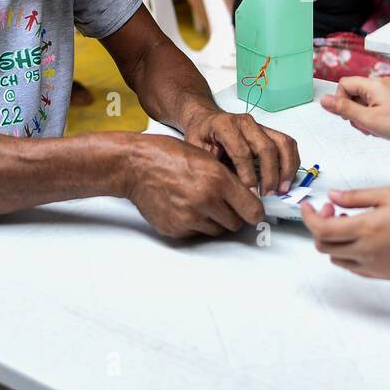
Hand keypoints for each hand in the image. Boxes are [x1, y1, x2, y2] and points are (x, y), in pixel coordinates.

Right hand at [126, 135, 263, 236]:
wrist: (135, 165)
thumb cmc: (168, 155)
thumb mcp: (207, 158)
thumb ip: (229, 179)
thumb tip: (247, 197)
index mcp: (217, 180)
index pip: (252, 210)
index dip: (255, 212)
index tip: (254, 212)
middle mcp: (205, 201)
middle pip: (235, 224)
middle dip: (233, 215)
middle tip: (224, 204)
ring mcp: (189, 218)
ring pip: (216, 230)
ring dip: (214, 220)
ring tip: (200, 202)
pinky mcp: (175, 229)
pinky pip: (196, 233)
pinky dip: (195, 224)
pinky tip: (184, 206)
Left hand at [181, 108, 299, 194]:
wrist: (206, 119)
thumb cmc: (200, 136)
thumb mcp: (196, 150)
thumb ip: (211, 166)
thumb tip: (229, 190)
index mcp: (224, 125)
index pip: (242, 151)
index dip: (248, 175)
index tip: (251, 195)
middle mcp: (245, 122)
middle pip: (266, 147)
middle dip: (269, 175)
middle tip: (267, 196)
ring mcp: (260, 125)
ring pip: (282, 143)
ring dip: (286, 168)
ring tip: (282, 189)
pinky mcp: (269, 131)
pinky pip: (287, 143)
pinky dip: (292, 161)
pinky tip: (287, 179)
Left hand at [301, 187, 389, 279]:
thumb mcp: (389, 195)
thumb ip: (356, 196)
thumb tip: (332, 196)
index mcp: (364, 229)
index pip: (321, 229)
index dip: (309, 217)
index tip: (307, 206)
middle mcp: (363, 252)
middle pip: (323, 246)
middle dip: (320, 226)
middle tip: (333, 209)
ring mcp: (371, 266)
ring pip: (336, 258)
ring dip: (333, 240)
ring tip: (350, 222)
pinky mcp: (380, 274)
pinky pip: (352, 267)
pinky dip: (347, 252)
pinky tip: (361, 238)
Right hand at [319, 76, 389, 144]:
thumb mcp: (367, 119)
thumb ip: (344, 109)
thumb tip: (325, 100)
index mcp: (373, 84)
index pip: (344, 84)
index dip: (341, 101)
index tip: (348, 116)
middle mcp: (380, 85)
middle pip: (353, 94)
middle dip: (354, 112)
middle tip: (365, 124)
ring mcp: (387, 93)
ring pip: (364, 103)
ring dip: (364, 118)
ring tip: (375, 128)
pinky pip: (375, 108)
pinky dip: (374, 119)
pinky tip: (383, 129)